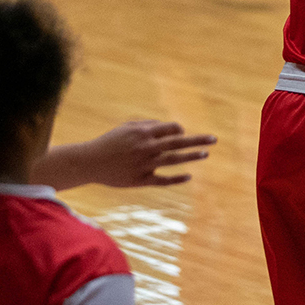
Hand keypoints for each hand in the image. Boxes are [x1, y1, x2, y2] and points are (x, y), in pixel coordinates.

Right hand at [74, 120, 215, 186]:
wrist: (90, 162)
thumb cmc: (110, 142)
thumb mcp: (127, 127)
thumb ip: (148, 124)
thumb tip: (170, 127)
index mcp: (143, 133)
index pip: (171, 129)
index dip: (180, 130)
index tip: (182, 133)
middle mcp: (146, 148)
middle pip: (177, 143)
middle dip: (198, 140)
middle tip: (214, 139)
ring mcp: (145, 164)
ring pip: (173, 160)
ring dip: (192, 157)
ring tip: (206, 154)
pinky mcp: (141, 180)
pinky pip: (163, 180)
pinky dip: (177, 179)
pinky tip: (189, 176)